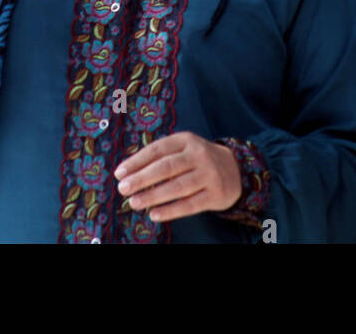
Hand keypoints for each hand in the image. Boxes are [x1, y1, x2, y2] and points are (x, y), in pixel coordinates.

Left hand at [114, 131, 241, 221]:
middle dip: (141, 179)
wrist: (236, 170)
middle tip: (123, 189)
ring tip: (134, 202)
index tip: (119, 173)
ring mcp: (209, 175)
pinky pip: (190, 204)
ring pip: (177, 187)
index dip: (136, 161)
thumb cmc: (198, 160)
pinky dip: (170, 210)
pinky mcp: (216, 194)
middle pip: (166, 167)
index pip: (157, 150)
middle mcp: (199, 155)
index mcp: (186, 140)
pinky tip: (154, 214)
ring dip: (153, 196)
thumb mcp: (183, 149)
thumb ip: (160, 157)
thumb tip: (128, 173)